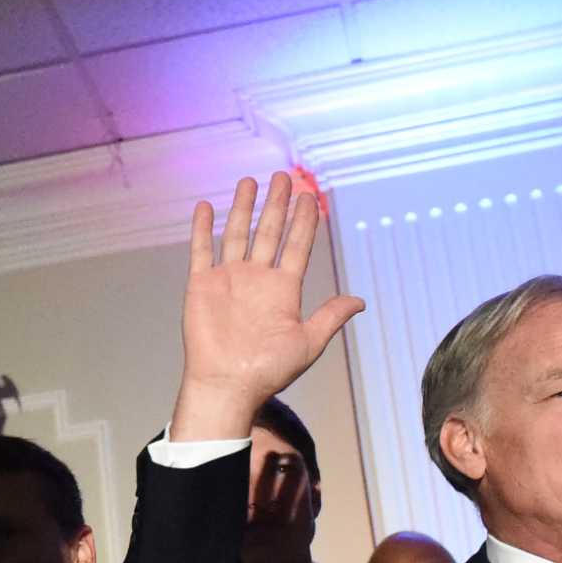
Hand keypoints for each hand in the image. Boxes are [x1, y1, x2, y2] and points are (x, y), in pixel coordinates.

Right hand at [170, 173, 362, 440]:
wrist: (227, 384)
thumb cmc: (268, 371)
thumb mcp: (309, 342)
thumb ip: (331, 316)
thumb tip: (359, 301)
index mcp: (283, 289)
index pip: (296, 245)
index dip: (303, 221)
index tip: (309, 197)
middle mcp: (256, 279)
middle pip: (269, 232)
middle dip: (276, 204)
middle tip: (283, 177)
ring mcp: (228, 280)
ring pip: (237, 234)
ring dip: (243, 208)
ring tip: (249, 182)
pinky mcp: (202, 285)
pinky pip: (201, 251)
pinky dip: (203, 229)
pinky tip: (207, 206)